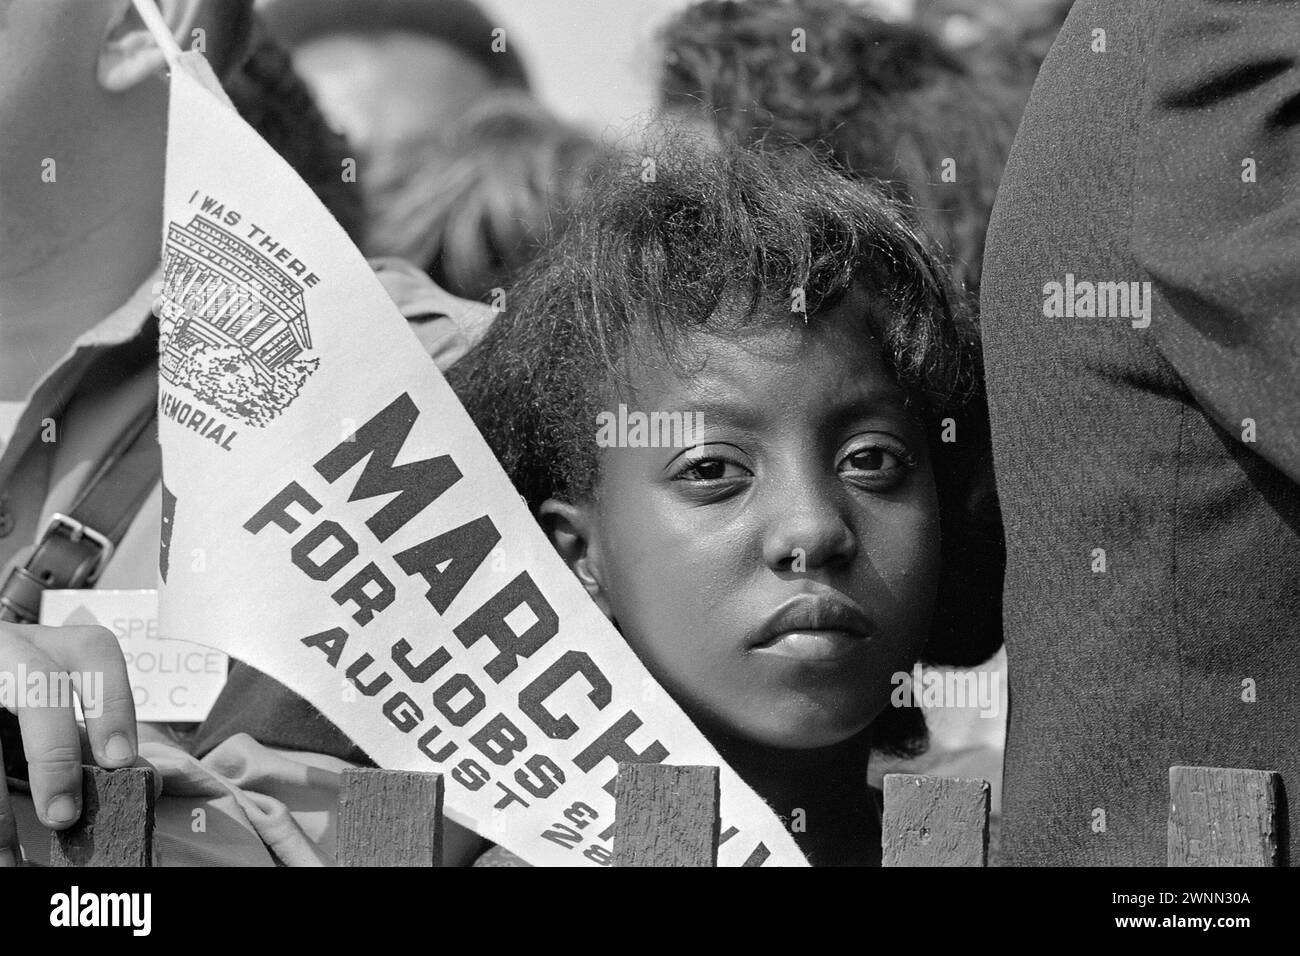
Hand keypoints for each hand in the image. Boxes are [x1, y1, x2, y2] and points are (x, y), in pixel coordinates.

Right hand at [0, 623, 136, 865]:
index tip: (119, 761)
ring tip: (7, 859)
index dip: (112, 703)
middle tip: (63, 815)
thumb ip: (96, 740)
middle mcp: (9, 648)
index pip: (94, 652)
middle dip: (54, 751)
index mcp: (49, 647)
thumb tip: (147, 784)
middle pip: (39, 683)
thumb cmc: (15, 698)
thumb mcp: (53, 708)